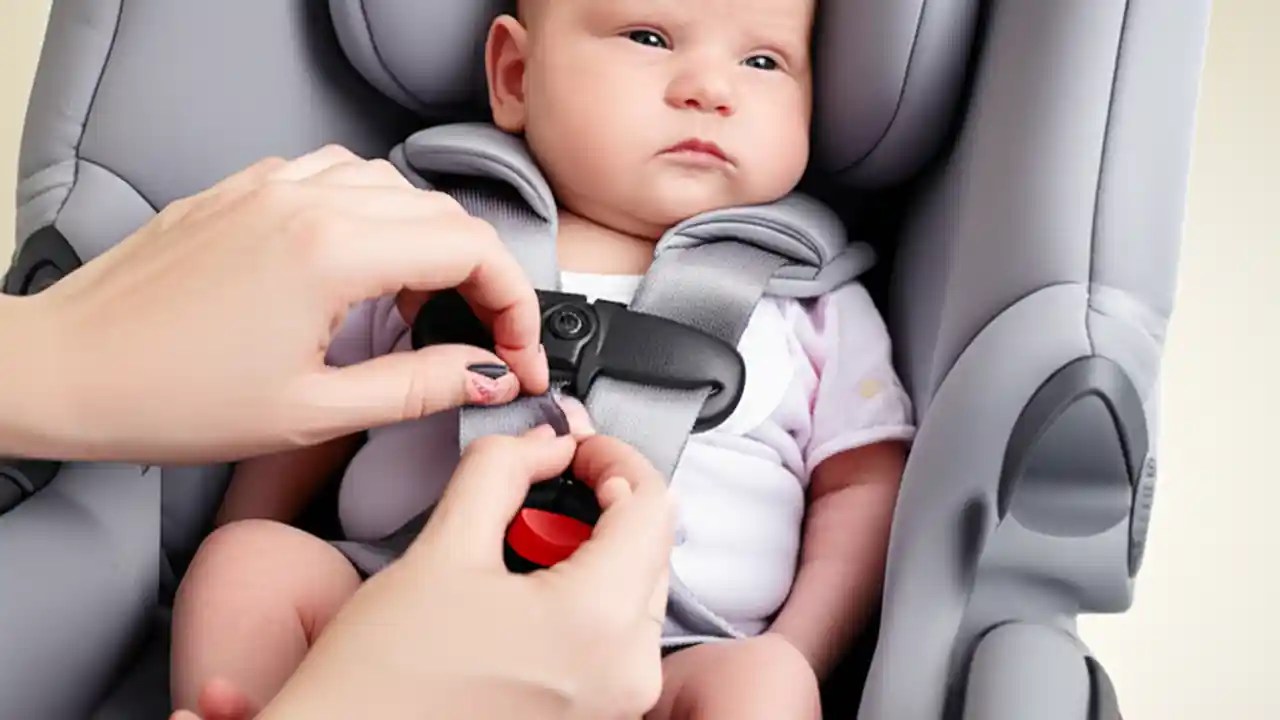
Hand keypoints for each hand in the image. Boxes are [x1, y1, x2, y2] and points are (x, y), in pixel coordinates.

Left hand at [1, 145, 547, 463]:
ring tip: (414, 311)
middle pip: (444, 215)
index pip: (470, 249)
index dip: (514, 304)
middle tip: (483, 342)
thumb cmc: (166, 395)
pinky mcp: (245, 188)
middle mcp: (306, 199)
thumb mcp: (313, 412)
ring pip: (396, 188)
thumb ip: (419, 386)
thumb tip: (490, 374)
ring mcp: (272, 185)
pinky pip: (339, 177)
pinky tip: (359, 267)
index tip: (517, 352)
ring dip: (429, 245)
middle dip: (482, 278)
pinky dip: (375, 217)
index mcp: (330, 250)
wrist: (65, 370)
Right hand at [251, 429, 674, 719]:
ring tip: (514, 552)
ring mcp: (618, 704)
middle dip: (601, 503)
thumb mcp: (441, 548)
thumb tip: (545, 441)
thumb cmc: (380, 683)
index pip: (651, 504)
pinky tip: (523, 598)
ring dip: (592, 552)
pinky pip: (617, 637)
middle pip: (650, 548)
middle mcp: (627, 672)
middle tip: (535, 488)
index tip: (575, 444)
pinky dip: (585, 600)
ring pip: (636, 592)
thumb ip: (502, 470)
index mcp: (598, 622)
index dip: (612, 455)